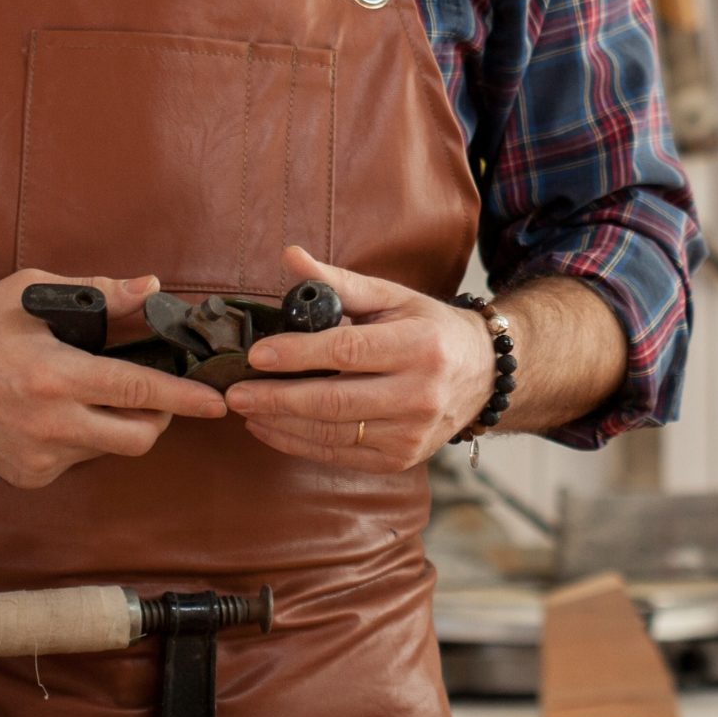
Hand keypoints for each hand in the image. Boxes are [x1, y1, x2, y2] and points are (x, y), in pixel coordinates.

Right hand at [0, 268, 227, 487]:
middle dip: (160, 416)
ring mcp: (38, 459)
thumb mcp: (35, 294)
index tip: (217, 402)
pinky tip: (57, 410)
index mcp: (54, 376)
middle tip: (156, 390)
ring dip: (117, 423)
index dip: (184, 398)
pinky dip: (84, 436)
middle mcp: (49, 426)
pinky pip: (78, 459)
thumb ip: (99, 295)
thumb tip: (152, 288)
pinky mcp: (28, 476)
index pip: (138, 391)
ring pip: (108, 448)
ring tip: (92, 389)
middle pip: (137, 437)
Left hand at [225, 246, 495, 472]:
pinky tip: (271, 429)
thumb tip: (290, 256)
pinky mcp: (401, 460)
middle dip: (278, 399)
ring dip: (282, 424)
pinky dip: (299, 444)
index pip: (347, 352)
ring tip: (246, 409)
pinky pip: (341, 455)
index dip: (298, 354)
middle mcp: (420, 394)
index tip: (257, 354)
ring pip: (333, 434)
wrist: (481, 374)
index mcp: (419, 346)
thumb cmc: (427, 328)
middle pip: (336, 402)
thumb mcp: (391, 296)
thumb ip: (339, 282)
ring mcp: (412, 434)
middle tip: (235, 392)